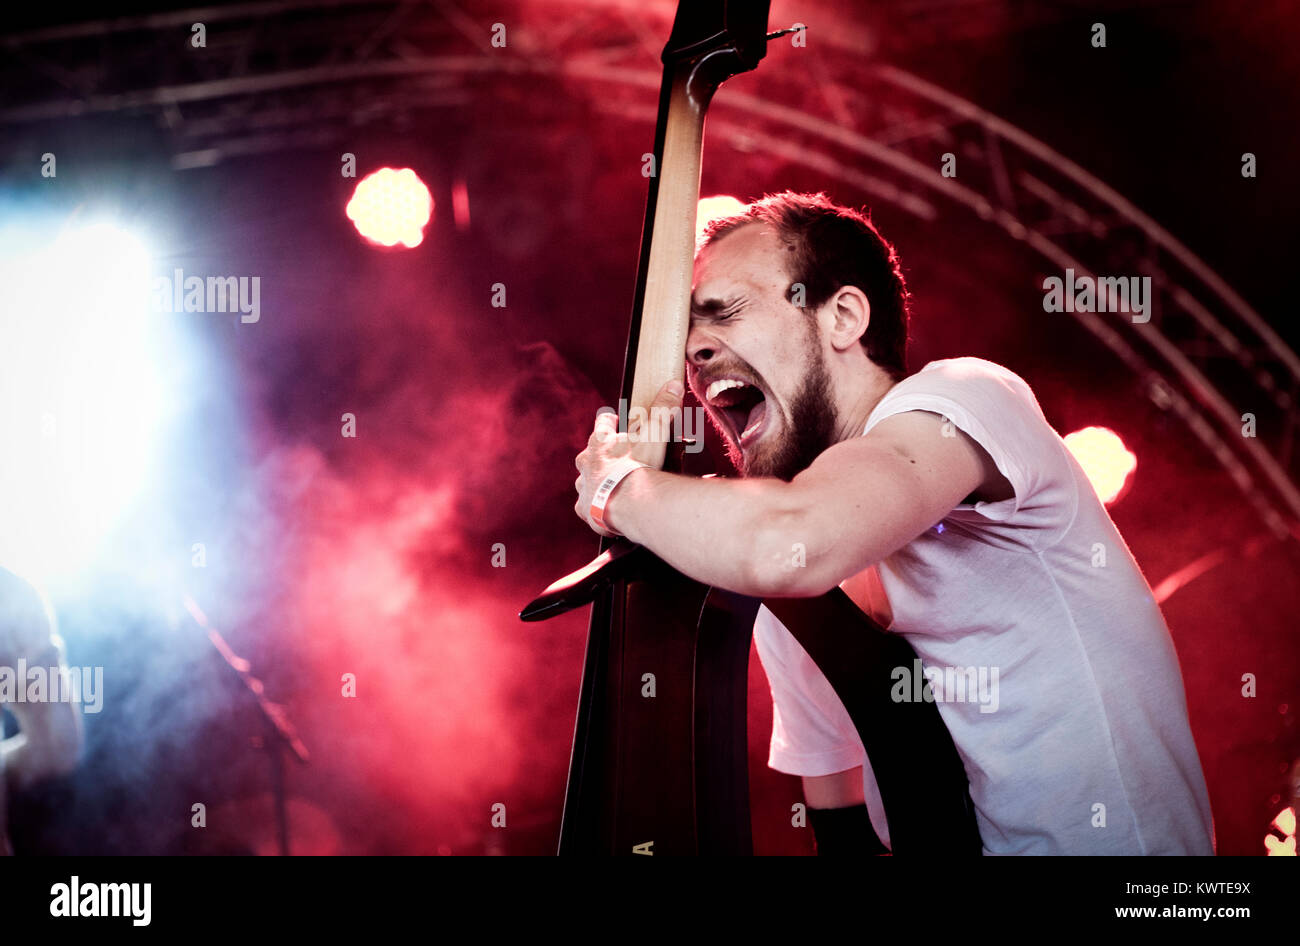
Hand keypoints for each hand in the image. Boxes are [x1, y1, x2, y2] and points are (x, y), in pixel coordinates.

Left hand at [573, 378, 683, 534]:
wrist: (630, 503)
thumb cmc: (640, 465)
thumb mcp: (655, 431)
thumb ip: (664, 407)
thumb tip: (673, 384)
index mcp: (600, 441)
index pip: (601, 422)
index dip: (609, 420)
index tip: (615, 420)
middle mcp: (586, 462)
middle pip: (590, 453)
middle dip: (603, 455)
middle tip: (621, 459)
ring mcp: (584, 486)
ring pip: (586, 480)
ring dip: (598, 481)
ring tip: (614, 486)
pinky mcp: (586, 509)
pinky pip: (587, 506)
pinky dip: (596, 507)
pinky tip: (608, 509)